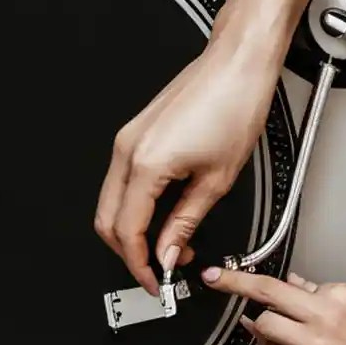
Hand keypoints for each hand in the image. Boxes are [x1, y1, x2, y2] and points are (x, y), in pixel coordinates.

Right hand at [94, 37, 279, 294]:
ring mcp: (128, 139)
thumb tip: (169, 250)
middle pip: (108, 220)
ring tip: (172, 242)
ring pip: (112, 201)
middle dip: (130, 252)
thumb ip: (186, 221)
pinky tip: (166, 213)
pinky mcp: (137, 134)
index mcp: (146, 163)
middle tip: (161, 268)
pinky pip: (124, 180)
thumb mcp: (218, 179)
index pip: (127, 231)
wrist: (237, 64)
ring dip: (135, 229)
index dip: (140, 264)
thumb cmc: (234, 105)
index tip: (156, 281)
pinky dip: (138, 205)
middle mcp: (128, 150)